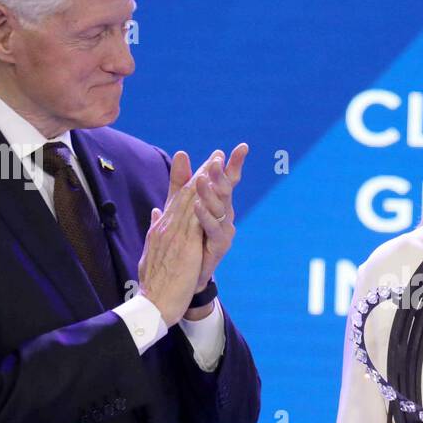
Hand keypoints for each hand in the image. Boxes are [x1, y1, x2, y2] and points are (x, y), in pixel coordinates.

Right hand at [137, 151, 203, 326]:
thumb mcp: (153, 252)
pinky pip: (195, 218)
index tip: (199, 162)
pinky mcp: (183, 245)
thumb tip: (157, 212)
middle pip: (185, 193)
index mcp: (161, 228)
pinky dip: (204, 200)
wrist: (151, 304)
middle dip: (202, 171)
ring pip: (191, 200)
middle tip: (217, 154)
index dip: (188, 179)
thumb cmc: (154, 283)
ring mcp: (173, 234)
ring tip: (219, 161)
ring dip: (207, 179)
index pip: (176, 198)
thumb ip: (156, 230)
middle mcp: (165, 226)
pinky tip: (213, 189)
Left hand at [191, 143, 245, 292]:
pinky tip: (198, 206)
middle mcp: (224, 215)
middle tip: (217, 159)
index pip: (226, 180)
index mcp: (216, 204)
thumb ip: (181, 181)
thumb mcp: (180, 205)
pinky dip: (206, 217)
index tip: (242, 147)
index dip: (234, 164)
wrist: (184, 275)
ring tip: (202, 180)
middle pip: (226, 191)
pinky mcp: (220, 246)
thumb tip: (182, 153)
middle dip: (222, 175)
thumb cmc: (186, 239)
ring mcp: (224, 230)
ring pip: (220, 209)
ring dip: (211, 194)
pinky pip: (214, 229)